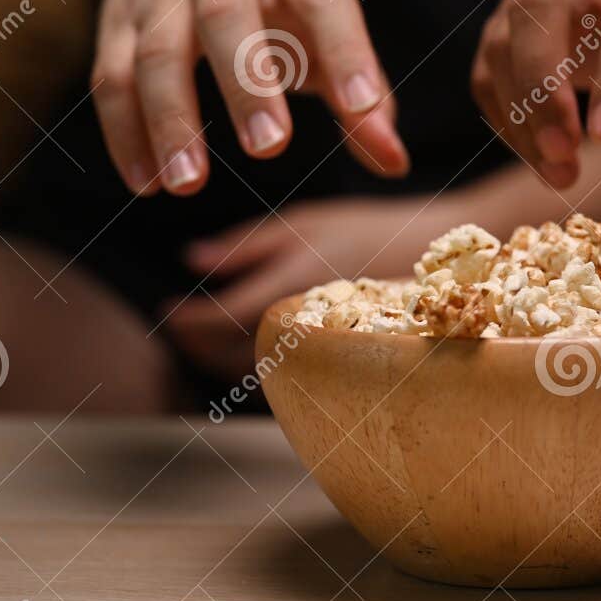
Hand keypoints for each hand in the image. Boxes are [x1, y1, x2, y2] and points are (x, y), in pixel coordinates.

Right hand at [92, 0, 407, 195]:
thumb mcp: (328, 14)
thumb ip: (364, 93)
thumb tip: (395, 162)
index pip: (325, 1)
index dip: (347, 52)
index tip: (362, 105)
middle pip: (227, 18)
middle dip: (248, 84)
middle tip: (271, 147)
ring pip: (156, 52)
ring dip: (169, 119)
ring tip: (188, 183)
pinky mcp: (117, 18)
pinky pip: (111, 76)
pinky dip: (124, 131)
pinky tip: (147, 183)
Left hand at [163, 197, 437, 378]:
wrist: (434, 255)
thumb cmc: (369, 228)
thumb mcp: (303, 221)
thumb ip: (244, 246)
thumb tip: (190, 261)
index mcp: (290, 285)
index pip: (219, 319)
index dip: (185, 321)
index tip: (165, 312)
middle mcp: (304, 325)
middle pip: (229, 355)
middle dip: (196, 345)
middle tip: (179, 328)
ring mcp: (324, 350)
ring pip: (255, 373)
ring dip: (221, 360)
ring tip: (208, 339)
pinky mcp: (340, 364)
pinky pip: (285, 379)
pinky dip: (257, 368)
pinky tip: (251, 348)